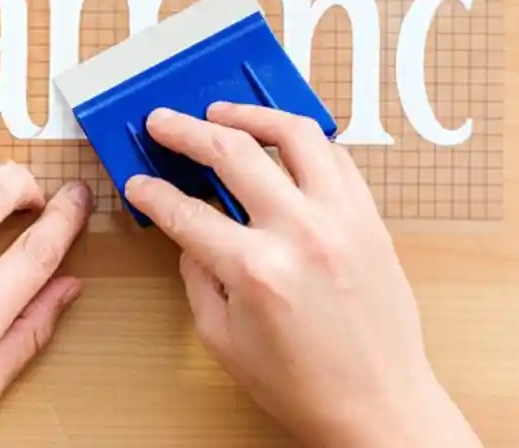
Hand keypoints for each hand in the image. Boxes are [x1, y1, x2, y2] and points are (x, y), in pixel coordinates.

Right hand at [125, 104, 481, 447]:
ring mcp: (341, 219)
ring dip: (250, 115)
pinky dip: (303, 141)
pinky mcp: (369, 218)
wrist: (379, 405)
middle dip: (186, 131)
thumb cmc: (303, 385)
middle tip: (164, 121)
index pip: (187, 212)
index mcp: (256, 270)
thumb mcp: (223, 340)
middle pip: (232, 152)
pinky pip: (335, 158)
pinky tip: (280, 142)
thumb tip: (191, 234)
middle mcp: (301, 233)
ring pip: (294, 134)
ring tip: (221, 113)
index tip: (139, 182)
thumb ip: (198, 278)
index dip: (154, 193)